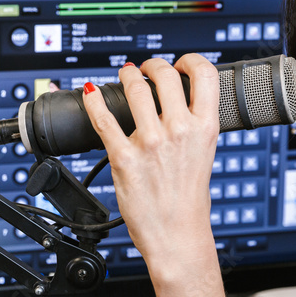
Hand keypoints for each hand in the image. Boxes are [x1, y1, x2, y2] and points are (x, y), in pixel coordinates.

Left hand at [83, 54, 228, 296]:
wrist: (177, 236)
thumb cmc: (189, 201)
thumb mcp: (204, 155)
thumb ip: (193, 126)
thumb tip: (177, 103)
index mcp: (205, 128)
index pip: (204, 75)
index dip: (189, 61)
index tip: (179, 63)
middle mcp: (179, 131)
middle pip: (164, 75)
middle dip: (152, 66)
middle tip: (145, 70)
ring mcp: (151, 143)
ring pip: (134, 89)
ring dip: (126, 77)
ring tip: (124, 77)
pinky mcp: (124, 158)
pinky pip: (103, 119)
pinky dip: (93, 101)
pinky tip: (90, 94)